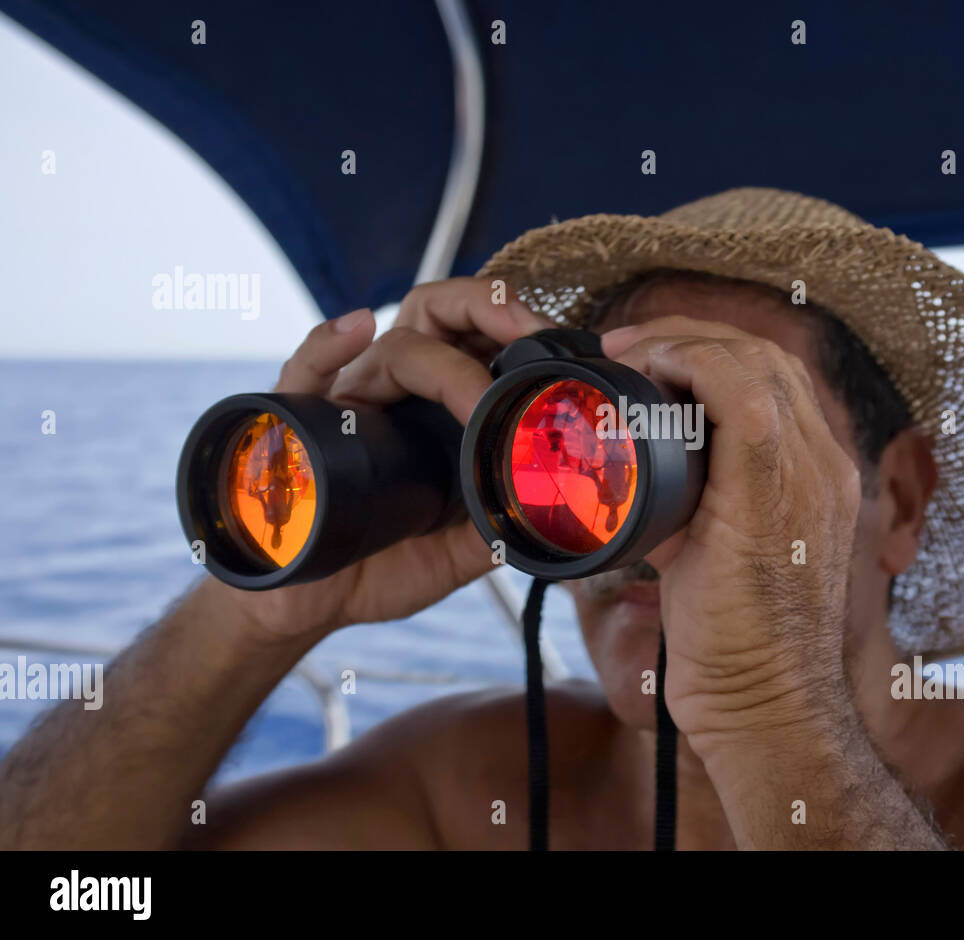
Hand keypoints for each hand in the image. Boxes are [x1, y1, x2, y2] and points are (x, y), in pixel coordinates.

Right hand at [210, 278, 548, 643]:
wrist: (312, 607)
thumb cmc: (380, 565)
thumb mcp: (463, 549)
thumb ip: (506, 523)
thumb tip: (561, 508)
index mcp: (439, 410)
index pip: (478, 339)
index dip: (522, 330)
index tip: (566, 346)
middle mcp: (395, 394)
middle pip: (436, 315)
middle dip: (487, 309)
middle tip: (530, 333)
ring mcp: (347, 405)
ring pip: (390, 347)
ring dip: (440, 358)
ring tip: (475, 390)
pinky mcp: (297, 428)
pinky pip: (303, 372)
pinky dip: (328, 343)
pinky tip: (358, 329)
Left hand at [601, 316, 861, 757]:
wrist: (764, 701)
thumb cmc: (732, 641)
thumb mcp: (712, 554)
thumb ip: (692, 508)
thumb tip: (636, 483)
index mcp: (820, 475)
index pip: (776, 378)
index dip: (711, 351)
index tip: (648, 361)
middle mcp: (827, 465)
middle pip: (769, 356)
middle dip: (692, 334)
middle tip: (628, 347)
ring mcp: (812, 474)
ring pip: (758, 361)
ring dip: (684, 342)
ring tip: (628, 353)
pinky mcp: (775, 491)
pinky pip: (742, 393)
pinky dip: (692, 363)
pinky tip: (650, 367)